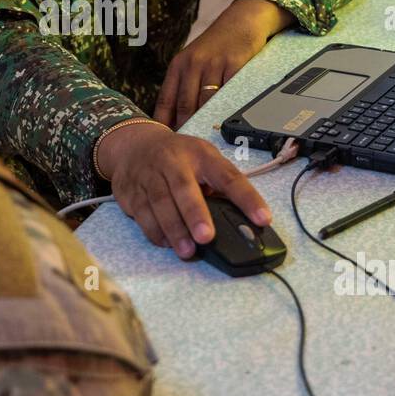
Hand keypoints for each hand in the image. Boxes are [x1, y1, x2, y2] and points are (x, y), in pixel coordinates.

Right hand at [96, 121, 271, 258]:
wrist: (133, 144)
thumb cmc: (177, 157)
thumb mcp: (203, 159)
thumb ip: (218, 186)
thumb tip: (239, 221)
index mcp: (201, 155)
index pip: (228, 176)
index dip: (246, 198)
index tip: (262, 219)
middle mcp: (173, 162)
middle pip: (183, 187)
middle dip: (195, 214)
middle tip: (207, 237)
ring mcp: (149, 175)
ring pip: (159, 203)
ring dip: (174, 229)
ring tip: (188, 251)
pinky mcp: (131, 191)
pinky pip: (142, 214)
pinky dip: (155, 232)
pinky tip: (167, 243)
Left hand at [153, 0, 292, 129]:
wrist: (241, 21)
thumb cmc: (216, 47)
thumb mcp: (194, 61)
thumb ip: (184, 86)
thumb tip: (177, 120)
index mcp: (178, 66)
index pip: (165, 100)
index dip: (163, 123)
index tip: (163, 141)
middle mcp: (192, 64)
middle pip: (185, 105)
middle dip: (185, 129)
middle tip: (185, 149)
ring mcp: (212, 64)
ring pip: (206, 102)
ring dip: (205, 123)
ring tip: (205, 142)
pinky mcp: (233, 64)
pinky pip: (228, 93)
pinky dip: (226, 110)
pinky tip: (226, 123)